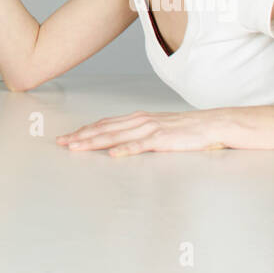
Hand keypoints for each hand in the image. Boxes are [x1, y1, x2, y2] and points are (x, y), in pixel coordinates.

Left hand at [56, 108, 230, 156]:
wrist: (211, 125)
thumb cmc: (185, 130)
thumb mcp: (157, 129)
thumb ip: (139, 134)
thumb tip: (121, 142)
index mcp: (137, 118)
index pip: (105, 123)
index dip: (85, 130)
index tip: (68, 136)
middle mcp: (140, 120)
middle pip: (104, 129)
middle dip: (81, 136)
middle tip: (62, 143)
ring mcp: (150, 129)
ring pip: (116, 136)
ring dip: (94, 142)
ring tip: (77, 147)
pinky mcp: (163, 139)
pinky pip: (140, 145)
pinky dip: (125, 149)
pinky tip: (113, 154)